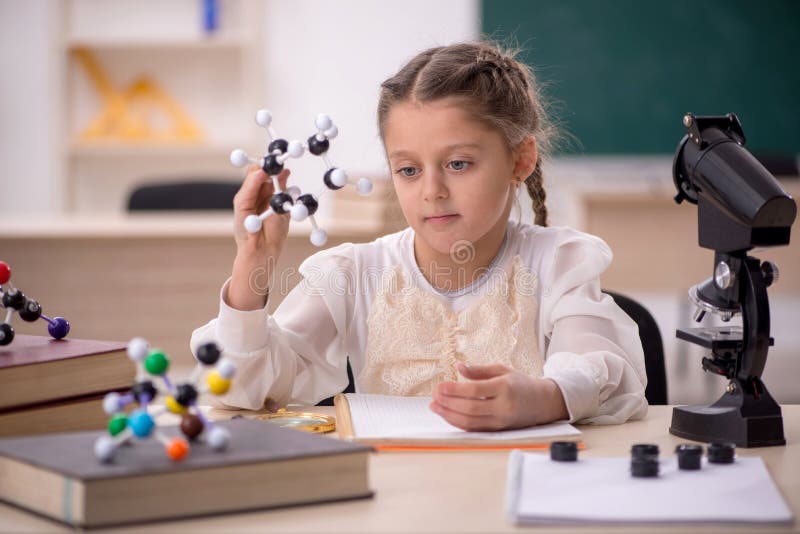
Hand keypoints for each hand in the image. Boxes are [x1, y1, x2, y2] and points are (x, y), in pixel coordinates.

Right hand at [228, 164, 290, 310]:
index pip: (264, 174)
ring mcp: (245, 201)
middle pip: (256, 173)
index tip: (279, 156)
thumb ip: (281, 191)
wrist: (263, 253)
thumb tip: (286, 171)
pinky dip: (252, 183)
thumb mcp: (281, 209)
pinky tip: (260, 174)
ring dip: (260, 171)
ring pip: (250, 180)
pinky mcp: (240, 209)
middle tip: (274, 158)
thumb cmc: (274, 233)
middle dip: (265, 164)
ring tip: (269, 164)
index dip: (271, 164)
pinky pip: (246, 193)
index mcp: (264, 194)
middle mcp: (253, 195)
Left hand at [430, 362, 568, 430]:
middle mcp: (504, 406)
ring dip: (449, 415)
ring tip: (434, 407)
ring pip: (471, 422)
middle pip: (470, 408)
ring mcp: (501, 420)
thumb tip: (459, 367)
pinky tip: (447, 415)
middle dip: (448, 403)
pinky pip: (475, 429)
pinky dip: (458, 423)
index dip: (455, 390)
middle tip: (433, 396)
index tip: (440, 386)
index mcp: (505, 388)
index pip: (475, 391)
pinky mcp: (499, 430)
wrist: (544, 402)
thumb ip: (479, 370)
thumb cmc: (521, 383)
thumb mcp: (502, 370)